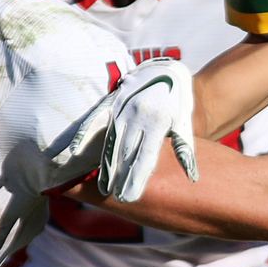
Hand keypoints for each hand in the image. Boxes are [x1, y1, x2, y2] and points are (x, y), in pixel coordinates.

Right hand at [98, 58, 197, 202]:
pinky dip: (84, 134)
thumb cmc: (180, 98)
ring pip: (111, 141)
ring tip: (101, 187)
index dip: (137, 178)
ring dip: (105, 165)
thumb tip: (192, 177)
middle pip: (127, 153)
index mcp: (158, 121)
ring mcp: (123, 107)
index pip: (145, 156)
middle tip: (114, 198)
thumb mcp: (186, 121)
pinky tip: (74, 151)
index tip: (130, 197)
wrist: (170, 67)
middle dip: (120, 178)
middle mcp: (138, 115)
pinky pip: (96, 119)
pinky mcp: (113, 100)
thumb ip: (184, 148)